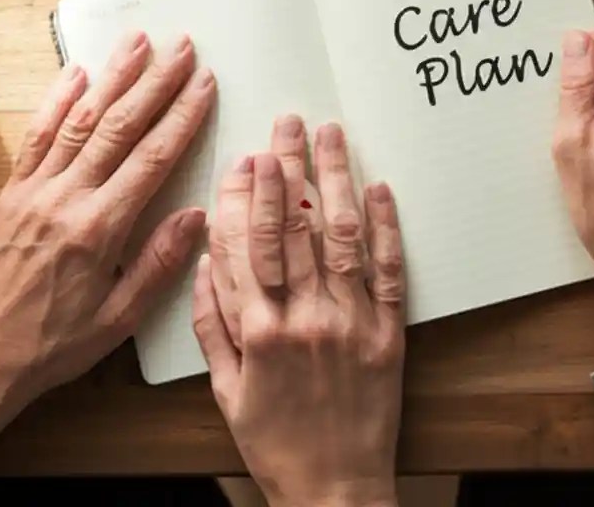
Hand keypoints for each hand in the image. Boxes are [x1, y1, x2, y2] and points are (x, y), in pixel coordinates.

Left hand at [0, 31, 215, 404]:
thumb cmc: (56, 345)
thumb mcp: (120, 319)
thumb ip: (159, 264)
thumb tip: (196, 214)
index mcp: (97, 231)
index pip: (150, 159)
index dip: (181, 117)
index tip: (205, 84)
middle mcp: (64, 200)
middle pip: (117, 126)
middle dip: (154, 82)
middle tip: (182, 47)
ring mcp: (33, 191)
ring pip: (79, 120)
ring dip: (112, 77)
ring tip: (138, 42)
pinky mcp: (13, 193)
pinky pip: (37, 136)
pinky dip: (58, 100)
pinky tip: (78, 72)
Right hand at [194, 118, 405, 506]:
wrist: (335, 488)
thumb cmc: (275, 443)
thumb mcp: (225, 391)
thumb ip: (213, 325)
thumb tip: (205, 264)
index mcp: (259, 331)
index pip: (247, 244)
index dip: (245, 195)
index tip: (246, 156)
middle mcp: (304, 317)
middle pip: (293, 228)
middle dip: (289, 169)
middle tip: (287, 123)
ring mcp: (351, 322)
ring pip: (341, 236)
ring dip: (336, 180)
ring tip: (332, 135)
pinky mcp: (388, 334)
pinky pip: (388, 270)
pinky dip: (385, 227)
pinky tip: (377, 189)